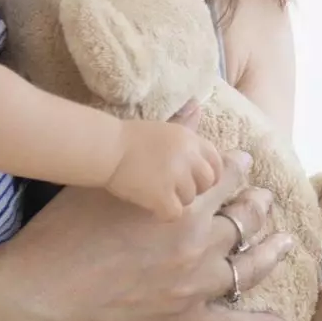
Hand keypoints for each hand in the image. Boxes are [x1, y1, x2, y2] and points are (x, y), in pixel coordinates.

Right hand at [0, 151, 294, 320]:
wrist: (38, 290)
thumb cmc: (65, 227)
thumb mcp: (114, 178)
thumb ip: (163, 140)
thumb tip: (195, 105)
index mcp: (182, 205)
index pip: (227, 177)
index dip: (237, 166)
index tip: (241, 161)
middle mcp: (198, 244)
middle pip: (246, 219)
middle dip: (258, 205)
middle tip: (263, 199)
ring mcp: (194, 284)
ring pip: (250, 266)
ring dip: (271, 251)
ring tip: (285, 241)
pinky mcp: (182, 317)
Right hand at [106, 119, 221, 218]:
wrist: (106, 148)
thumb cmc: (130, 138)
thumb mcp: (164, 127)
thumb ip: (186, 123)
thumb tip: (199, 107)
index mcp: (190, 139)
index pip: (216, 162)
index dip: (208, 174)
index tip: (196, 180)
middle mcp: (188, 156)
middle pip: (207, 182)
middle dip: (194, 188)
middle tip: (174, 189)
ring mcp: (176, 176)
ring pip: (189, 198)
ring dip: (175, 199)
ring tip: (156, 193)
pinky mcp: (162, 195)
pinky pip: (174, 213)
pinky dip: (163, 213)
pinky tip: (152, 208)